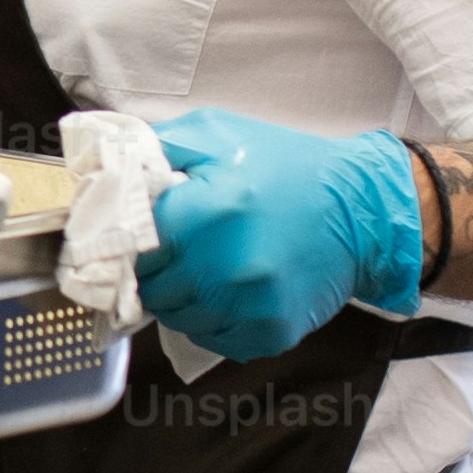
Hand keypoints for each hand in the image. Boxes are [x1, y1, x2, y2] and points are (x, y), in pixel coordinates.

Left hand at [135, 107, 427, 356]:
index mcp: (209, 212)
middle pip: (151, 288)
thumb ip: (157, 147)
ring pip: (177, 319)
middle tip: (175, 249)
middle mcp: (227, 266)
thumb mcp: (218, 133)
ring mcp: (250, 306)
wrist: (363, 209)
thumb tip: (109, 171)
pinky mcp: (270, 332)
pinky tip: (228, 290)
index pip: (133, 246)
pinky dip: (210, 319)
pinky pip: (212, 339)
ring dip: (181, 297)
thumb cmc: (286, 166)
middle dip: (154, 269)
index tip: (138, 234)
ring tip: (205, 266)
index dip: (130, 239)